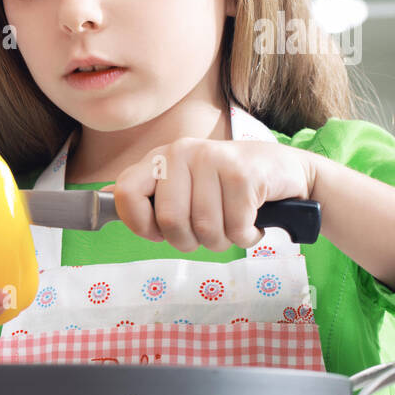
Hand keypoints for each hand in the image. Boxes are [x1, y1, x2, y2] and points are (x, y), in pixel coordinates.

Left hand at [112, 139, 317, 251]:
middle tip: (207, 234)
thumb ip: (151, 196)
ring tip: (234, 223)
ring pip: (205, 229)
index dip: (140, 224)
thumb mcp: (186, 187)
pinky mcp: (243, 172)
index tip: (158, 233)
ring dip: (223, 240)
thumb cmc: (229, 189)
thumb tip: (105, 199)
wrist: (288, 174)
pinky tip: (254, 219)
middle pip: (169, 221)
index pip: (126, 193)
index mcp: (161, 158)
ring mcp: (213, 158)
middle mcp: (182, 152)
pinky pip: (236, 228)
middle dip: (189, 242)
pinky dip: (247, 236)